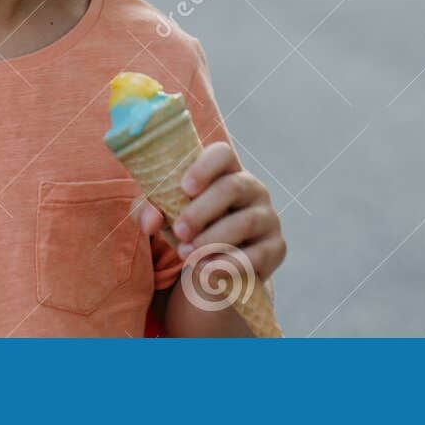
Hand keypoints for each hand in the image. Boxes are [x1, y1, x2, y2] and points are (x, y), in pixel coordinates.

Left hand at [136, 141, 285, 285]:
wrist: (214, 265)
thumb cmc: (188, 227)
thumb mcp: (164, 215)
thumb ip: (149, 210)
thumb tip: (150, 221)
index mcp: (226, 171)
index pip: (223, 154)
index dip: (204, 167)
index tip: (184, 188)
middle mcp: (253, 188)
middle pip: (232, 187)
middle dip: (201, 211)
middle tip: (179, 231)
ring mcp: (268, 217)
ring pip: (245, 222)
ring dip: (212, 239)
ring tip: (186, 254)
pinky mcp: (276, 248)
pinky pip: (257, 254)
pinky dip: (229, 264)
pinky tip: (207, 271)